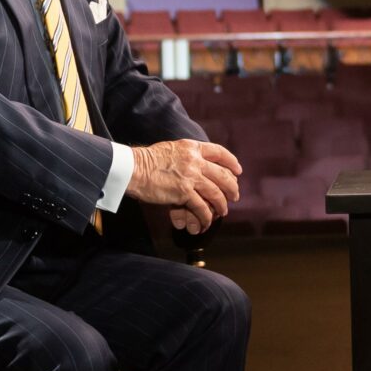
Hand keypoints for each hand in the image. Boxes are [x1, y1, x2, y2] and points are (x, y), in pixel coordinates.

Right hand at [126, 139, 243, 231]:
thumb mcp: (170, 149)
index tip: (238, 170)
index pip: (219, 152)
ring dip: (222, 204)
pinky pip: (201, 207)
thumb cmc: (146, 160)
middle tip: (235, 195)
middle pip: (222, 174)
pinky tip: (206, 222)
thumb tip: (195, 163)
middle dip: (232, 187)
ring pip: (216, 193)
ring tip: (223, 211)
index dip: (231, 162)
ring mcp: (191, 176)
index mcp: (191, 148)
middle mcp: (195, 160)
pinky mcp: (184, 192)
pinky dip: (206, 217)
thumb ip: (185, 155)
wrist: (133, 168)